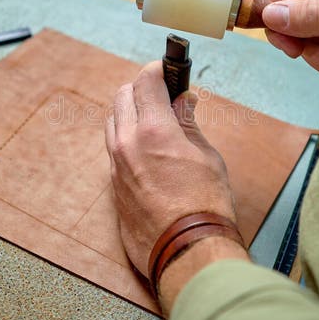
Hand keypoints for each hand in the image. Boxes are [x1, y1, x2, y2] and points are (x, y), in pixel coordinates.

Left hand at [105, 61, 237, 278]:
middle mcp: (127, 144)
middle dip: (141, 88)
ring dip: (129, 112)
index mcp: (153, 130)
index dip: (158, 69)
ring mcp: (116, 166)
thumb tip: (184, 101)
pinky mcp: (113, 186)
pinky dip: (126, 137)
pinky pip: (113, 149)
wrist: (187, 250)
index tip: (166, 69)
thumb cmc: (205, 205)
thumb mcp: (206, 155)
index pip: (145, 81)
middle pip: (122, 96)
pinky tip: (147, 148)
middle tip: (163, 94)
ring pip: (113, 122)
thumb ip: (188, 123)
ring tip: (154, 120)